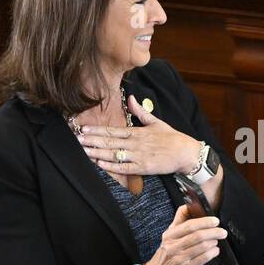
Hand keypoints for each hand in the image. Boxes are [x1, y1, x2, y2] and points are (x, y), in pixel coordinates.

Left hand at [76, 95, 203, 176]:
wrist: (186, 153)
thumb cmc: (172, 138)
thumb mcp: (156, 121)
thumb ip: (140, 111)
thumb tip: (130, 97)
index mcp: (137, 132)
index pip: (112, 130)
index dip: (97, 129)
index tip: (83, 128)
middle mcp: (135, 143)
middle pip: (109, 141)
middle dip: (92, 140)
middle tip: (77, 139)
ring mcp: (138, 155)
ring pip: (113, 153)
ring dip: (97, 152)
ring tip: (83, 150)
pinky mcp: (143, 167)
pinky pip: (124, 167)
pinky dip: (111, 166)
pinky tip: (100, 163)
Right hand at [145, 203, 227, 264]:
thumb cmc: (165, 254)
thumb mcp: (168, 235)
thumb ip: (179, 220)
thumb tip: (187, 205)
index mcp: (170, 236)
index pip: (189, 226)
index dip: (204, 222)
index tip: (215, 221)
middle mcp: (173, 247)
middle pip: (198, 236)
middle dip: (213, 232)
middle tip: (222, 231)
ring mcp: (180, 259)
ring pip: (202, 247)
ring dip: (213, 242)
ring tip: (216, 240)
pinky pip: (203, 259)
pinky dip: (212, 253)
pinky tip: (214, 250)